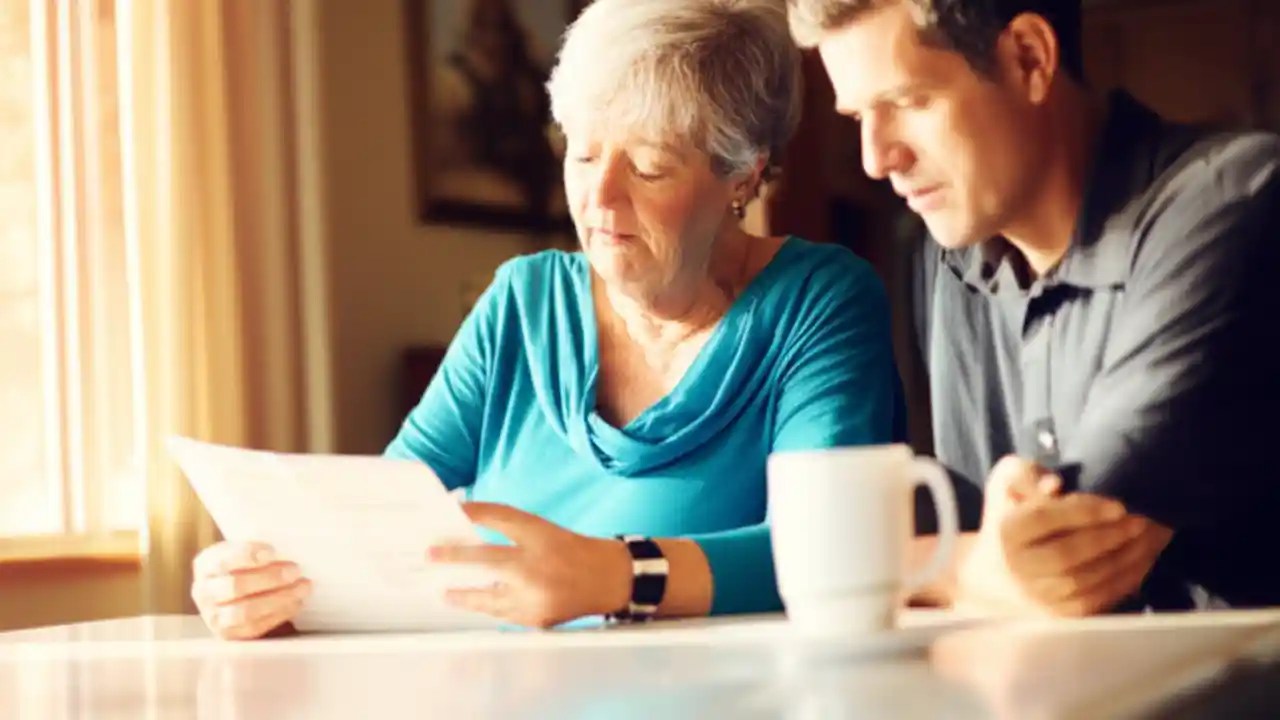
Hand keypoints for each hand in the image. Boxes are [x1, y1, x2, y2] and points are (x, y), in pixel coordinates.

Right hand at [191, 541, 311, 639]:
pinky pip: (255, 627)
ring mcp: (214, 617)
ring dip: (279, 599)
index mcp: (205, 565)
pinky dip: (280, 614)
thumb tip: (287, 548)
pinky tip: (296, 602)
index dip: (247, 555)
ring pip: (245, 611)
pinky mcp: (229, 635)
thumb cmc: (241, 568)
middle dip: (269, 578)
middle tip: (295, 570)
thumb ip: (256, 551)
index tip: (272, 551)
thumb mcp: (241, 553)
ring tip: (303, 587)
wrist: (229, 599)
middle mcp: (204, 592)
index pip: (223, 560)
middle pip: (235, 587)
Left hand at [429, 503, 631, 628]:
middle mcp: (537, 565)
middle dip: (454, 557)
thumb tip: (466, 530)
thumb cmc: (572, 550)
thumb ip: (509, 530)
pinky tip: (473, 604)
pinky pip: (502, 613)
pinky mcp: (536, 618)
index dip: (474, 512)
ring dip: (463, 594)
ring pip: (488, 596)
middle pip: (487, 558)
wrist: (608, 580)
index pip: (502, 517)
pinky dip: (487, 607)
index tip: (451, 509)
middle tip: (430, 555)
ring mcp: (536, 596)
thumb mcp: (543, 530)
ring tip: (445, 592)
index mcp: (542, 536)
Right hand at [957, 456, 1170, 616]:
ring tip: (1150, 539)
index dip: (1083, 512)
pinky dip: (1123, 581)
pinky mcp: (1058, 615)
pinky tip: (1143, 561)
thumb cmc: (1012, 517)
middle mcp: (1018, 567)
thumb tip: (1054, 485)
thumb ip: (1026, 475)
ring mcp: (1038, 596)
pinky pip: (1096, 601)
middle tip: (1141, 522)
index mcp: (1006, 531)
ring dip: (1124, 560)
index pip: (1043, 519)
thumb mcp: (1009, 484)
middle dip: (1109, 538)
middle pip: (1066, 555)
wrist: (995, 572)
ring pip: (1085, 581)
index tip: (1119, 505)